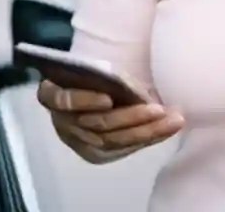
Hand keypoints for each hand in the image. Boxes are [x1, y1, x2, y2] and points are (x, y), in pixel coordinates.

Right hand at [36, 79, 183, 163]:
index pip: (60, 99)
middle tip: (158, 109)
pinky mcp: (94, 154)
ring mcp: (78, 141)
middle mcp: (61, 122)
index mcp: (51, 94)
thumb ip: (105, 77)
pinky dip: (147, 138)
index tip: (108, 98)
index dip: (83, 100)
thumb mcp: (93, 69)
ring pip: (114, 140)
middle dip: (130, 118)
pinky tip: (167, 128)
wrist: (92, 87)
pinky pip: (123, 149)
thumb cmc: (92, 73)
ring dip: (146, 130)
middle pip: (96, 124)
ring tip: (173, 120)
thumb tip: (132, 91)